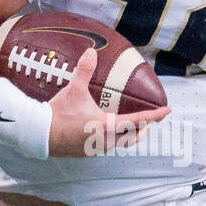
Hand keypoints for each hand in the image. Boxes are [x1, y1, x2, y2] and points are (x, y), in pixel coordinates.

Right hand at [48, 48, 169, 158]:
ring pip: (120, 144)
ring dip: (128, 136)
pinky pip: (106, 147)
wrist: (39, 135)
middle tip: (150, 122)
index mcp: (107, 125)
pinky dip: (112, 140)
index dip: (154, 116)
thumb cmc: (58, 113)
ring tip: (131, 127)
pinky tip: (106, 133)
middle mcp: (106, 140)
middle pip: (133, 137)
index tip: (167, 112)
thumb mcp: (74, 90)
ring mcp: (96, 149)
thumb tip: (91, 52)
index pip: (138, 121)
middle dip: (143, 129)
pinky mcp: (86, 152)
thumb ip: (84, 71)